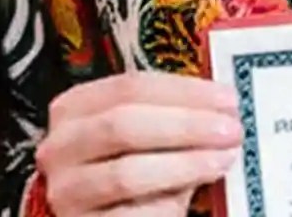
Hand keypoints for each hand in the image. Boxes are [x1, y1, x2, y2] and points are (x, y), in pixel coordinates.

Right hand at [36, 72, 241, 215]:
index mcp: (73, 109)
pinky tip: (192, 199)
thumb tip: (223, 107)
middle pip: (123, 123)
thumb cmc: (128, 174)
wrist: (107, 216)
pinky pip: (131, 215)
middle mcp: (61, 147)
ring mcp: (66, 190)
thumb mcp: (141, 139)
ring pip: (127, 173)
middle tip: (230, 130)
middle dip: (185, 125)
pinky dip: (168, 206)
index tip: (227, 99)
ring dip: (184, 164)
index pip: (127, 87)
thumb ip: (168, 119)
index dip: (182, 91)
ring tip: (222, 160)